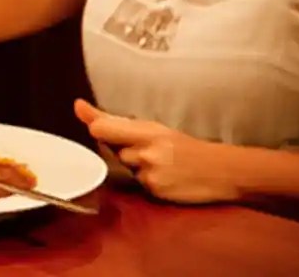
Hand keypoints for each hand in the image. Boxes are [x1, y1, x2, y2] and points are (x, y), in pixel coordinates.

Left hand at [75, 99, 238, 203]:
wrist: (221, 171)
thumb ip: (113, 121)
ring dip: (132, 165)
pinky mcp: (153, 191)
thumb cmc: (185, 147)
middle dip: (119, 148)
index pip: (102, 128)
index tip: (90, 119)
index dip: (94, 126)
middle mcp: (146, 152)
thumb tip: (78, 106)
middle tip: (143, 148)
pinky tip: (161, 177)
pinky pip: (135, 184)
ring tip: (157, 163)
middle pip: (110, 149)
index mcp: (147, 130)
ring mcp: (149, 173)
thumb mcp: (155, 128)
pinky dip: (143, 180)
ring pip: (122, 167)